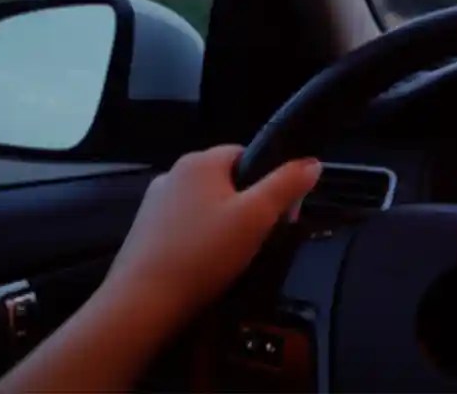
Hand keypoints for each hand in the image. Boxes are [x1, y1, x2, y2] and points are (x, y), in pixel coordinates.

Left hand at [101, 145, 321, 317]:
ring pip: (206, 204)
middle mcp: (174, 172)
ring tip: (233, 256)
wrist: (143, 302)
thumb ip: (287, 184)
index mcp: (200, 160)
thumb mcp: (257, 217)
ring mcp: (154, 202)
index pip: (246, 155)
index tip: (280, 214)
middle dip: (248, 205)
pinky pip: (185, 224)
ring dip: (224, 223)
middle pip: (227, 180)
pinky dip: (200, 238)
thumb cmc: (204, 253)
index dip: (269, 180)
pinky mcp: (144, 230)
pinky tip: (205, 264)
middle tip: (260, 238)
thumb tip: (313, 162)